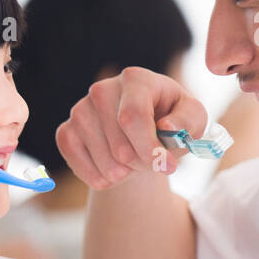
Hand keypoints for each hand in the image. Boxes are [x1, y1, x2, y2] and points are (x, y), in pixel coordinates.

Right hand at [56, 66, 207, 187]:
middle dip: (141, 165)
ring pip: (103, 163)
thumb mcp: (192, 119)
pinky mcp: (65, 132)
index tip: (167, 166)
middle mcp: (102, 90)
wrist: (142, 133)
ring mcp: (79, 111)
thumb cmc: (171, 123)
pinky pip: (81, 168)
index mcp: (135, 79)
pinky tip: (114, 169)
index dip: (149, 148)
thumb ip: (188, 121)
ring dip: (124, 174)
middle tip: (151, 160)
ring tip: (133, 162)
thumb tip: (166, 127)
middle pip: (120, 147)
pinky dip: (101, 179)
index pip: (132, 117)